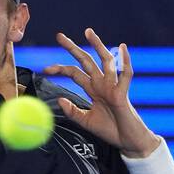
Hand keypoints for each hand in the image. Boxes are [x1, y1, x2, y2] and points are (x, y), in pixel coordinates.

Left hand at [43, 29, 160, 156]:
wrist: (127, 141)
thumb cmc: (110, 130)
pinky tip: (122, 47)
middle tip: (59, 36)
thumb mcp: (86, 122)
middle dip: (73, 49)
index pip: (75, 73)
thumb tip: (59, 100)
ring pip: (105, 61)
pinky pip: (125, 74)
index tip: (45, 69)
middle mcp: (102, 84)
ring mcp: (112, 86)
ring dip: (97, 45)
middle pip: (86, 61)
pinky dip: (125, 61)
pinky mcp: (122, 93)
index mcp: (93, 89)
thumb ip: (73, 111)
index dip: (60, 69)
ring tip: (88, 32)